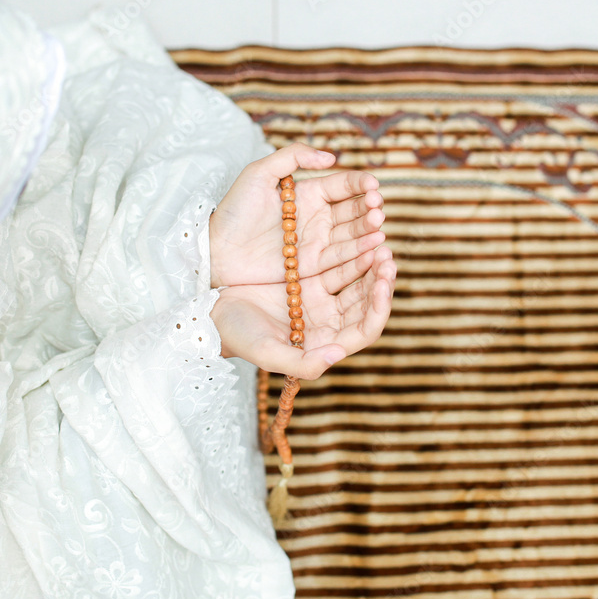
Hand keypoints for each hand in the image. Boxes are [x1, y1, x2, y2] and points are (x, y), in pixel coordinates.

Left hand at [210, 142, 385, 287]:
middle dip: (368, 208)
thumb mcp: (259, 172)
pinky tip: (373, 247)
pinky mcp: (313, 266)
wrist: (217, 249)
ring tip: (379, 226)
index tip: (372, 186)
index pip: (343, 186)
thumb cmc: (234, 209)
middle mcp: (318, 217)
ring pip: (351, 234)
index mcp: (309, 192)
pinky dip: (358, 253)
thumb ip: (293, 155)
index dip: (360, 185)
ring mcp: (317, 242)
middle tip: (376, 208)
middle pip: (353, 211)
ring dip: (368, 231)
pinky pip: (340, 258)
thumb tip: (330, 158)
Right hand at [210, 245, 396, 379]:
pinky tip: (359, 235)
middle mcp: (329, 321)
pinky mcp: (310, 275)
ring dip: (371, 262)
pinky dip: (353, 250)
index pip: (365, 330)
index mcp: (324, 342)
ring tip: (379, 241)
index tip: (382, 284)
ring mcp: (321, 297)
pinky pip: (341, 262)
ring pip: (358, 280)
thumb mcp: (266, 351)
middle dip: (381, 280)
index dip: (379, 309)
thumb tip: (337, 355)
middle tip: (387, 256)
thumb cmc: (236, 335)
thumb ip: (302, 363)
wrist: (211, 310)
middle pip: (367, 302)